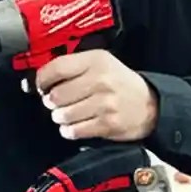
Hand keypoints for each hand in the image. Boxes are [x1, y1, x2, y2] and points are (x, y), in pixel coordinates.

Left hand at [35, 49, 158, 141]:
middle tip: (57, 102)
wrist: (151, 105)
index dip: (42, 79)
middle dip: (51, 102)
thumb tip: (40, 79)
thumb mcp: (101, 63)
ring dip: (60, 117)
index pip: (56, 68)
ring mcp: (104, 103)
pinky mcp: (107, 124)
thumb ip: (73, 67)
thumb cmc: (121, 84)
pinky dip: (69, 130)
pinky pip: (74, 130)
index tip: (41, 85)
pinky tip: (76, 125)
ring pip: (63, 115)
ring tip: (68, 114)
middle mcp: (100, 80)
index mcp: (96, 61)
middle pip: (57, 95)